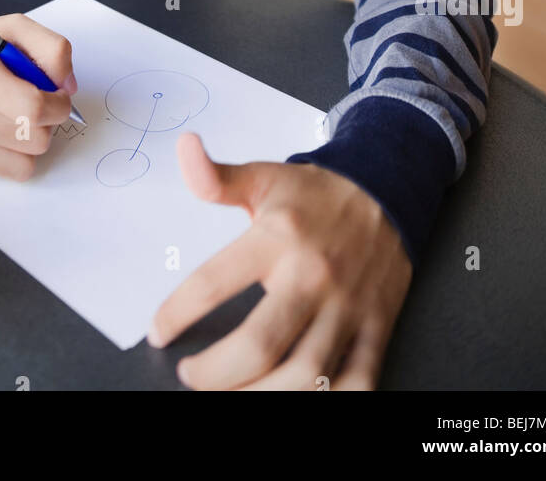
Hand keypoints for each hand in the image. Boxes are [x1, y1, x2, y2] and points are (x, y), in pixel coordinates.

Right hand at [0, 13, 76, 179]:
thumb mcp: (11, 29)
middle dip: (44, 124)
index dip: (58, 106)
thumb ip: (51, 49)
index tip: (57, 98)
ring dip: (24, 144)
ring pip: (22, 166)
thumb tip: (68, 88)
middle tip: (30, 106)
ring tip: (8, 118)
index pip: (34, 109)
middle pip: (36, 142)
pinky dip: (0, 154)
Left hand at [148, 132, 412, 389]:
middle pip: (260, 346)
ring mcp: (347, 305)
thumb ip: (216, 177)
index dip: (177, 313)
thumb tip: (183, 146)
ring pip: (306, 373)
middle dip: (215, 374)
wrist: (388, 188)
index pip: (214, 282)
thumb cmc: (316, 193)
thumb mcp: (264, 177)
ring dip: (262, 394)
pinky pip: (357, 380)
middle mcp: (312, 275)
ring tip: (232, 393)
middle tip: (191, 376)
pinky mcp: (376, 325)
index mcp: (277, 237)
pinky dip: (330, 399)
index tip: (158, 331)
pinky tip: (297, 398)